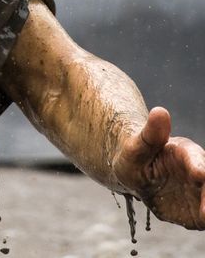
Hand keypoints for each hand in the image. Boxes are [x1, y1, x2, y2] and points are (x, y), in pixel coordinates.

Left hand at [112, 106, 204, 228]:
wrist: (135, 172)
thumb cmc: (134, 155)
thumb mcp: (136, 146)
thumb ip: (150, 134)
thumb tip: (160, 112)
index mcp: (184, 152)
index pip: (196, 158)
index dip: (198, 165)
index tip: (198, 174)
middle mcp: (198, 170)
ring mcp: (199, 190)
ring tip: (203, 217)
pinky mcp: (197, 208)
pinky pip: (204, 216)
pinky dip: (204, 219)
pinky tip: (200, 220)